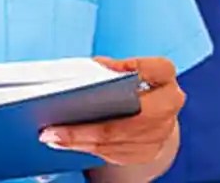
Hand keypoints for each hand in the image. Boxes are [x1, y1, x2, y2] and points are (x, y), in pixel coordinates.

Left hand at [39, 57, 182, 165]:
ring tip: (51, 135)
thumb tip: (91, 69)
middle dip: (88, 126)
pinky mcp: (148, 152)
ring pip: (118, 140)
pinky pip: (114, 153)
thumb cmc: (131, 86)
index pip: (158, 69)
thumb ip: (112, 68)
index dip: (132, 66)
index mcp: (164, 78)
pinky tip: (64, 142)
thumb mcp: (126, 69)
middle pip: (129, 118)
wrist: (152, 115)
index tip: (100, 65)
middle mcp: (169, 106)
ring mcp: (161, 133)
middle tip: (53, 128)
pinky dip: (86, 147)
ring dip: (80, 140)